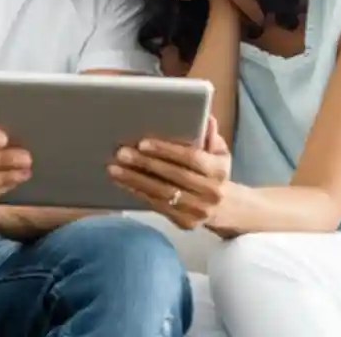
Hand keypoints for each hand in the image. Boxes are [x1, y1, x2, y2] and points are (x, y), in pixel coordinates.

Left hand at [108, 116, 231, 229]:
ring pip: (162, 193)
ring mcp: (198, 210)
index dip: (167, 150)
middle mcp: (212, 192)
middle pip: (174, 176)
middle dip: (145, 163)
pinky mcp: (185, 223)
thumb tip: (206, 117)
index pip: (192, 158)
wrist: (226, 208)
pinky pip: (157, 206)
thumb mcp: (220, 153)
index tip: (143, 143)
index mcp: (220, 170)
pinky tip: (123, 183)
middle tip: (122, 153)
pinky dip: (138, 193)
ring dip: (135, 180)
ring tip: (115, 168)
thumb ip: (211, 136)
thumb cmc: (215, 173)